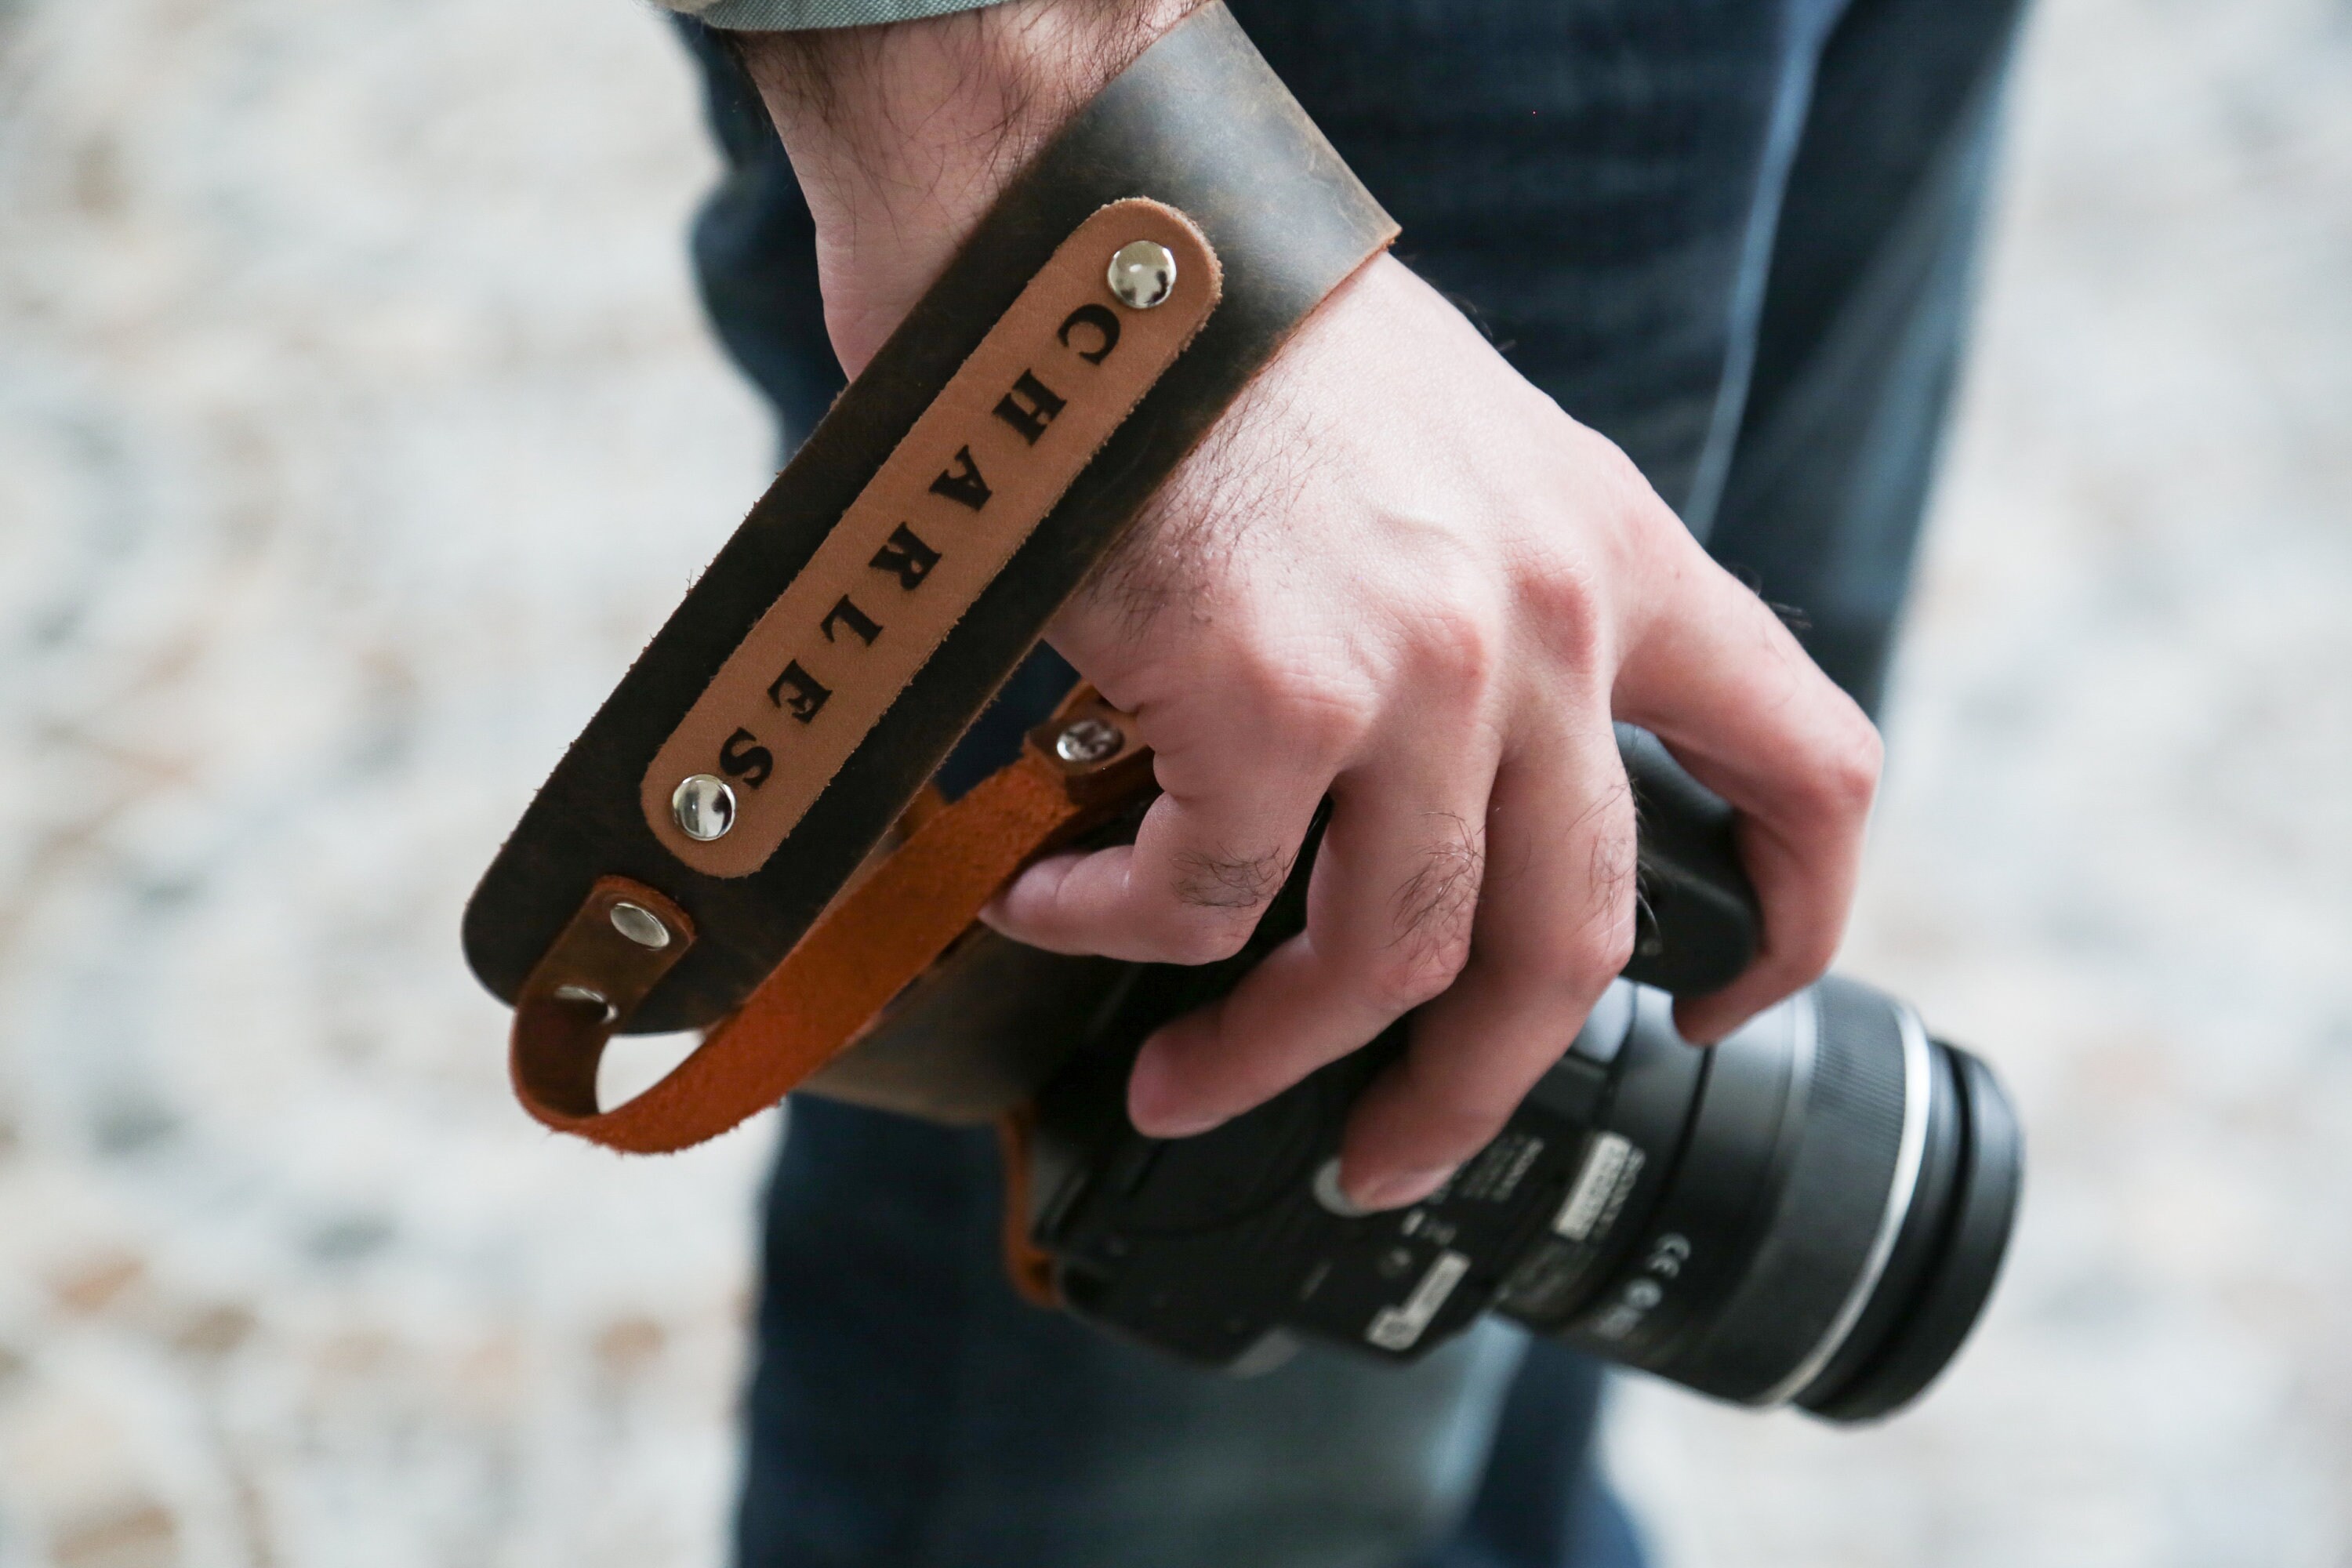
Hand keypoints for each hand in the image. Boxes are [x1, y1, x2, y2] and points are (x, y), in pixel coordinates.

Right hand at [737, 3, 1880, 1210]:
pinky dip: (1123, 935)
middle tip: (1388, 1149)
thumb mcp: (1439, 448)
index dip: (1797, 921)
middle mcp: (1545, 614)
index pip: (1802, 759)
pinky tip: (1059, 902)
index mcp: (1611, 548)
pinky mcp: (1272, 688)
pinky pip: (1206, 900)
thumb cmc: (1227, 325)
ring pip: (1388, 956)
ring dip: (1271, 1050)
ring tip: (1185, 1074)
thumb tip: (1410, 782)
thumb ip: (1480, 602)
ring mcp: (1422, 660)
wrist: (1082, 207)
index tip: (1716, 1008)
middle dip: (1474, 1085)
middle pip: (1570, 937)